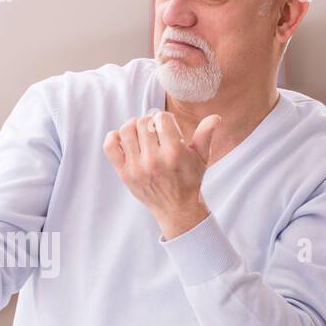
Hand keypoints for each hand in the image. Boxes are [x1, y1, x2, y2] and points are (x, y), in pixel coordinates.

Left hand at [103, 109, 219, 238]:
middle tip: (154, 131)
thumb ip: (205, 135)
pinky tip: (124, 139)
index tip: (166, 127)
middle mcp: (154, 160)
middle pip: (142, 122)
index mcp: (174, 153)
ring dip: (133, 126)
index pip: (161, 118)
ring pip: (126, 131)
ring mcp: (136, 168)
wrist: (176, 208)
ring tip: (140, 133)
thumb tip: (215, 117)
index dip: (164, 119)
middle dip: (149, 122)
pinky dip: (113, 138)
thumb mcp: (201, 158)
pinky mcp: (124, 174)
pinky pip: (110, 148)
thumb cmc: (189, 180)